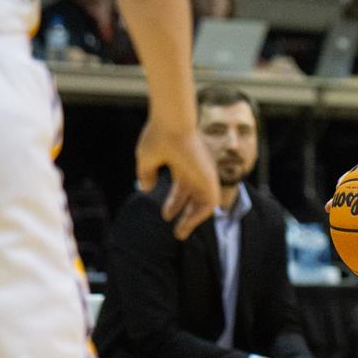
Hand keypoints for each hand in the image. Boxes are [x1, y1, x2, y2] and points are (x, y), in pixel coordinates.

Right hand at [135, 120, 220, 239]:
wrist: (172, 124)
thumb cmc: (158, 137)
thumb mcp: (147, 159)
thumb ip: (146, 173)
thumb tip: (147, 188)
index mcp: (183, 163)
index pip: (182, 187)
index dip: (174, 203)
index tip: (166, 216)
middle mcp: (195, 169)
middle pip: (193, 197)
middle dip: (185, 214)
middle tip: (178, 232)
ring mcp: (204, 174)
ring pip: (204, 202)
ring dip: (193, 219)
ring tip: (181, 233)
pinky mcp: (210, 178)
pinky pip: (210, 203)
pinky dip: (200, 215)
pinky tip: (187, 223)